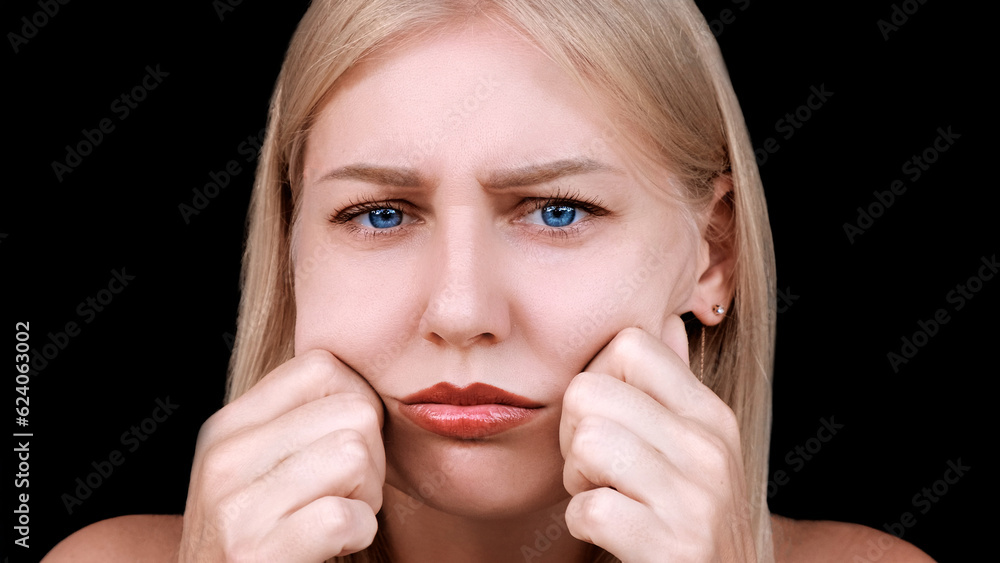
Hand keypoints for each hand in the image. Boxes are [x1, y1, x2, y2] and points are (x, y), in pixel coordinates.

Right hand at [178, 349, 385, 561]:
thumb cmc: (262, 536)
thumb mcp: (259, 468)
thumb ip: (301, 423)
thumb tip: (374, 384)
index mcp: (228, 425)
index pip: (322, 366)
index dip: (357, 403)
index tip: (345, 448)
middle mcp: (224, 457)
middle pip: (354, 410)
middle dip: (373, 456)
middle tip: (345, 493)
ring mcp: (235, 506)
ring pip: (356, 456)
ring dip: (368, 495)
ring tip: (337, 518)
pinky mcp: (256, 552)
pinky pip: (347, 516)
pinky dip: (359, 533)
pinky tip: (334, 545)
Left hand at [559, 316, 756, 561]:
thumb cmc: (688, 518)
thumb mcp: (696, 449)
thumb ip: (671, 392)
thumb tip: (666, 323)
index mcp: (710, 414)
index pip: (629, 343)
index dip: (595, 376)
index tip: (605, 419)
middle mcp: (709, 448)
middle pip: (589, 390)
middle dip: (573, 433)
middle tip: (596, 468)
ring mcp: (694, 499)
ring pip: (587, 441)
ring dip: (576, 478)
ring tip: (603, 494)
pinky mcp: (672, 547)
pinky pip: (588, 509)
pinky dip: (581, 523)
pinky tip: (609, 531)